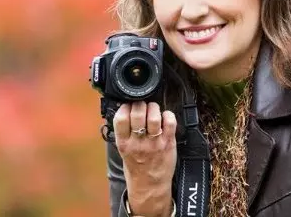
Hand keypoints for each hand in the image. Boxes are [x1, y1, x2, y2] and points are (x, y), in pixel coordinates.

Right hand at [113, 101, 176, 216]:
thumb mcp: (123, 149)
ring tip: (153, 110)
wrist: (149, 186)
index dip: (125, 107)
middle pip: (138, 114)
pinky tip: (164, 116)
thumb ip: (124, 131)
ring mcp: (154, 143)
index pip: (121, 118)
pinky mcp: (168, 143)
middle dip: (140, 104)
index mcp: (124, 143)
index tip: (128, 106)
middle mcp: (138, 143)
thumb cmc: (136, 165)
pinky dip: (168, 114)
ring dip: (153, 108)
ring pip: (154, 116)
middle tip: (142, 106)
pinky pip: (170, 122)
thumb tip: (126, 108)